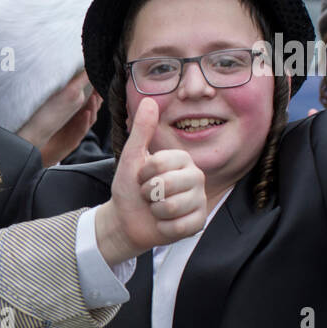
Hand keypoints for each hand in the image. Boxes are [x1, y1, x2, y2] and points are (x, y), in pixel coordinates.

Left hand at [17, 70, 100, 164]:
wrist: (38, 152)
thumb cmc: (45, 133)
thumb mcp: (54, 114)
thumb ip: (62, 101)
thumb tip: (65, 84)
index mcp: (75, 115)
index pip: (88, 102)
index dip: (94, 92)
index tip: (98, 80)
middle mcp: (78, 124)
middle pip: (92, 109)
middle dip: (97, 98)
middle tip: (100, 87)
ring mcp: (77, 133)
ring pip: (89, 119)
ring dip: (93, 108)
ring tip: (94, 97)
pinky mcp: (73, 141)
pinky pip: (81, 131)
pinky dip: (84, 122)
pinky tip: (86, 114)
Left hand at [95, 97, 206, 263]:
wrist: (126, 220)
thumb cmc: (129, 188)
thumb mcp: (131, 158)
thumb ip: (141, 130)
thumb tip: (149, 100)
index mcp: (182, 159)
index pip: (160, 164)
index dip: (144, 174)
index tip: (142, 177)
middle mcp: (196, 177)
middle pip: (168, 185)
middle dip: (148, 193)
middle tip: (148, 195)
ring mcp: (199, 200)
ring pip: (172, 207)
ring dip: (155, 211)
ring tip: (156, 208)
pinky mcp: (198, 222)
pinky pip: (180, 226)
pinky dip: (163, 227)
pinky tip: (163, 223)